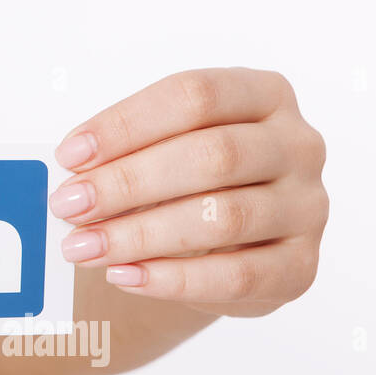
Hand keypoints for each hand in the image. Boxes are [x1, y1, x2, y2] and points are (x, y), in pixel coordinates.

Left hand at [49, 67, 327, 316]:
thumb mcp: (159, 149)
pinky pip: (237, 277)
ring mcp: (306, 208)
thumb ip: (124, 154)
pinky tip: (124, 276)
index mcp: (264, 95)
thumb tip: (72, 176)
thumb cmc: (183, 181)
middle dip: (128, 182)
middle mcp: (297, 145)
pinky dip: (172, 279)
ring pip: (223, 218)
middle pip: (211, 155)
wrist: (219, 247)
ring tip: (83, 246)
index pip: (193, 96)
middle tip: (68, 205)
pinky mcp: (300, 268)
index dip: (126, 124)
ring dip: (140, 235)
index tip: (69, 155)